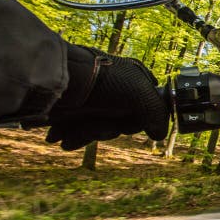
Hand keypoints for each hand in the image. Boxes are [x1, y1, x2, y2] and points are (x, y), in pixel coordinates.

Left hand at [46, 44, 168, 149]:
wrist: (60, 80)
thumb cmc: (105, 83)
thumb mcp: (141, 95)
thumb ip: (157, 114)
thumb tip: (159, 133)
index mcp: (134, 81)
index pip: (142, 112)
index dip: (133, 123)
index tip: (124, 125)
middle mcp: (115, 89)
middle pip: (118, 123)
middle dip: (105, 130)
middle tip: (96, 127)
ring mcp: (94, 99)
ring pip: (97, 129)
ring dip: (86, 135)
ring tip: (72, 135)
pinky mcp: (74, 107)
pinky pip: (77, 128)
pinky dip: (71, 135)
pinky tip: (61, 138)